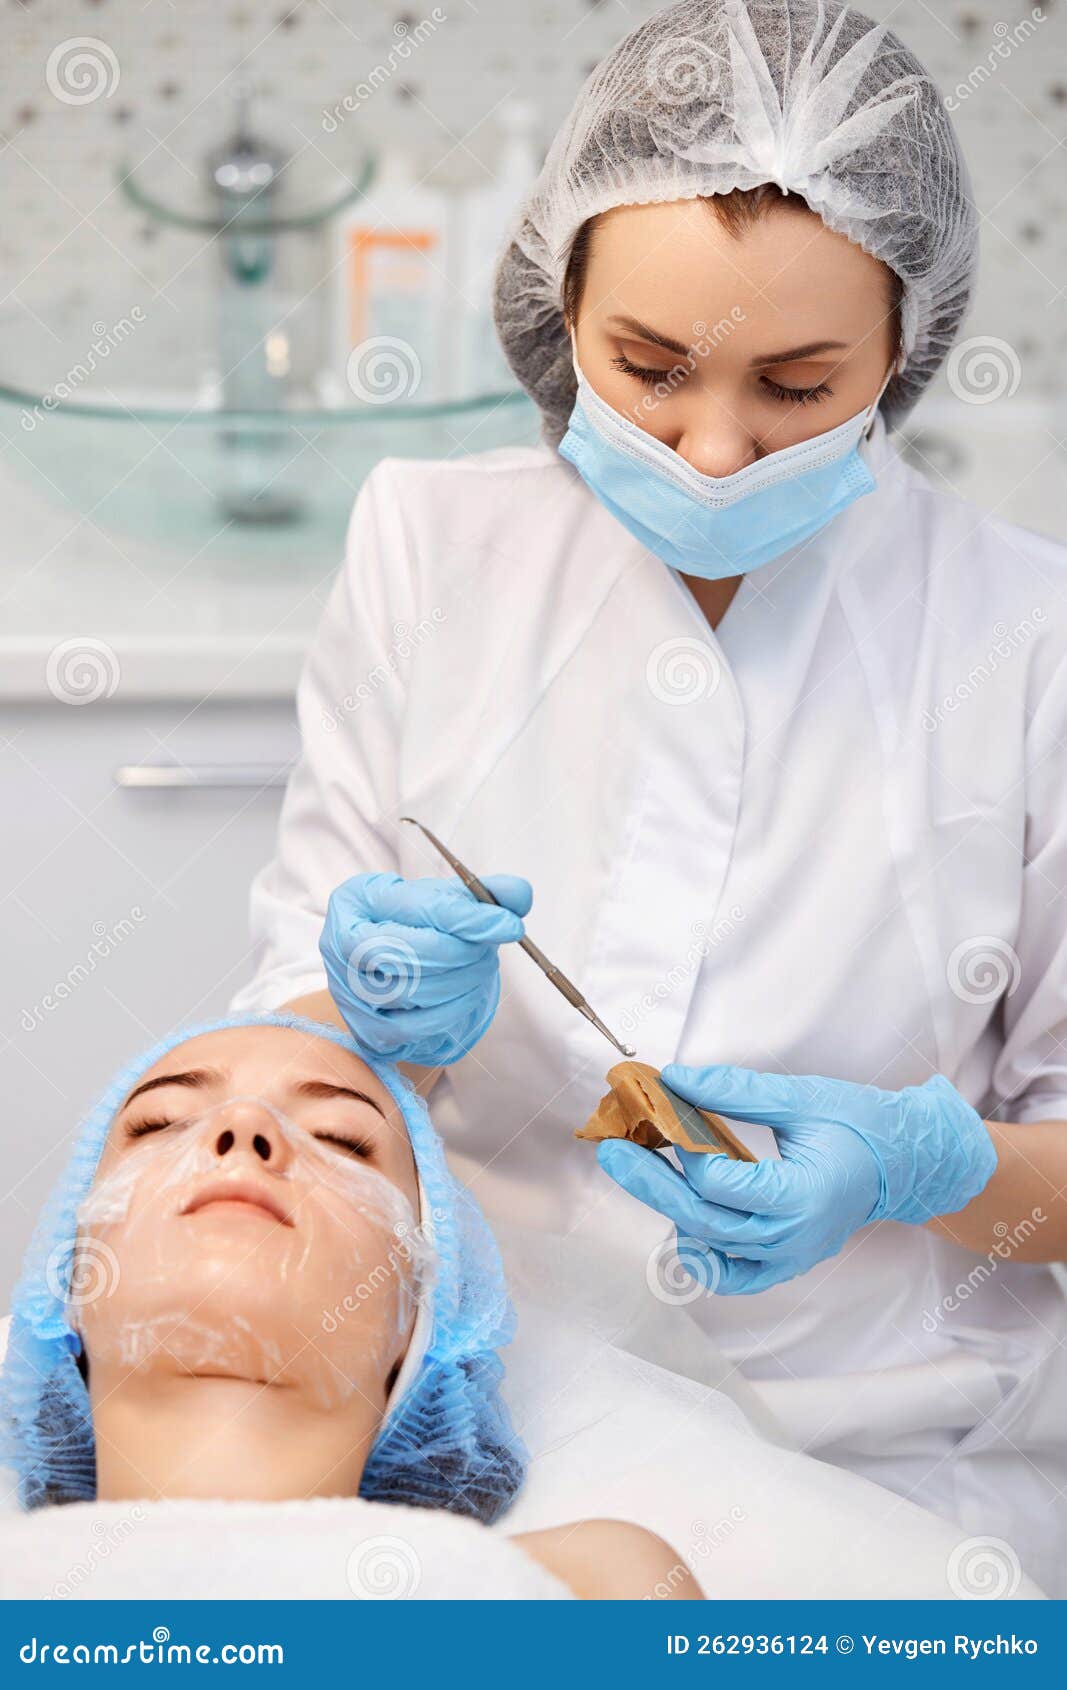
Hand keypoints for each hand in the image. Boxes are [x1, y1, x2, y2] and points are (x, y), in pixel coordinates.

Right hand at [320, 870, 531, 1065]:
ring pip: (414, 993)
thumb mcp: (441, 898)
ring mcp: (348, 993)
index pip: (416, 908)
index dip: (467, 917)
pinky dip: (452, 1012)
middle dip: (463, 953)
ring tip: (480, 967)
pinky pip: (416, 1028)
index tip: (509, 923)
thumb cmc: (411, 926)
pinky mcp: (366, 1031)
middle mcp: (338, 947)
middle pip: (410, 954)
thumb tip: (518, 894)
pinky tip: (467, 994)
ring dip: (463, 982)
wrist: (387, 969)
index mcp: (354, 901)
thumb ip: (480, 894)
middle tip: (491, 950)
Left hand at [597, 1063, 997, 1293]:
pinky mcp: (786, 1263)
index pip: (718, 1183)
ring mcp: (789, 1258)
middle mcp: (792, 1238)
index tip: (662, 1113)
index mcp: (801, 1197)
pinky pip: (732, 1275)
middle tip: (610, 1150)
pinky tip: (682, 1217)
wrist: (907, 1162)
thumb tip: (676, 1078)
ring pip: (710, 1245)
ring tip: (642, 1170)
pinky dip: (702, 1253)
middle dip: (650, 1182)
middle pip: (702, 1219)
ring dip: (671, 1207)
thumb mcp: (800, 1097)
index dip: (684, 1148)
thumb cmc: (861, 1124)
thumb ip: (734, 1092)